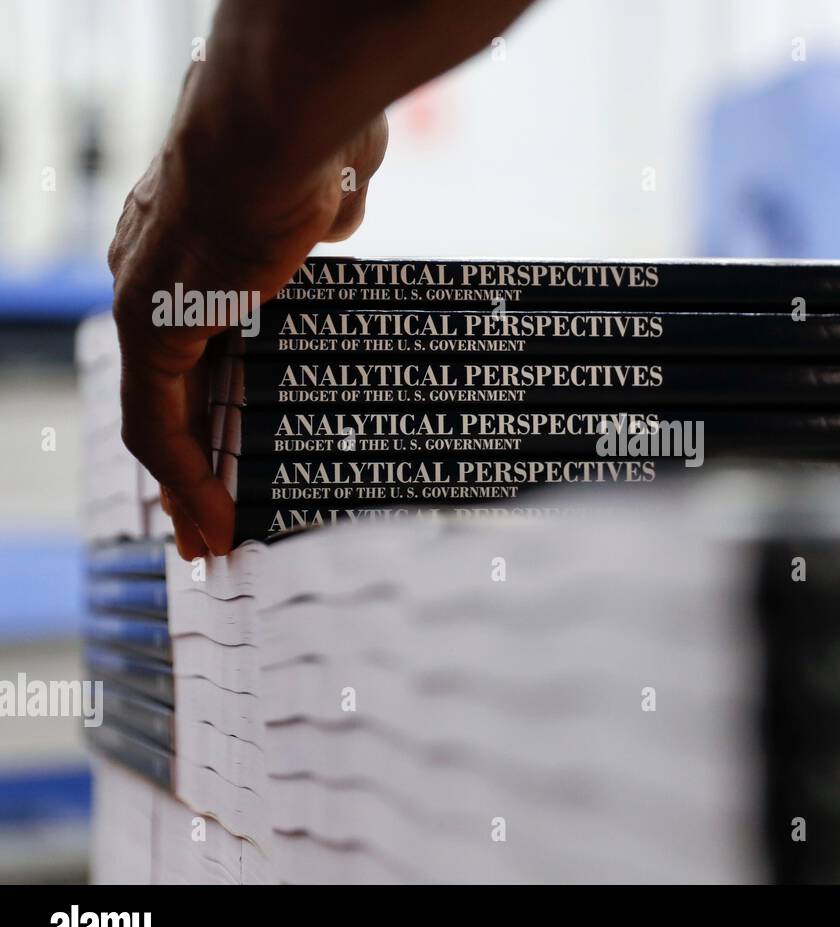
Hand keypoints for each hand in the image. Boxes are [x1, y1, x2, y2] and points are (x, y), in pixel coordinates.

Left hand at [108, 68, 386, 558]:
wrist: (280, 124)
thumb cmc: (314, 135)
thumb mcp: (326, 186)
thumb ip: (327, 203)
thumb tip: (341, 200)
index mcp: (199, 248)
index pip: (196, 346)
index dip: (214, 403)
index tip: (242, 447)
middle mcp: (161, 276)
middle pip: (171, 390)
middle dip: (191, 463)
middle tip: (216, 519)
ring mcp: (150, 302)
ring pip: (155, 414)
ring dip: (182, 484)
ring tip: (210, 539)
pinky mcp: (152, 331)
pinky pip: (156, 426)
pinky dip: (183, 482)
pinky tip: (213, 524)